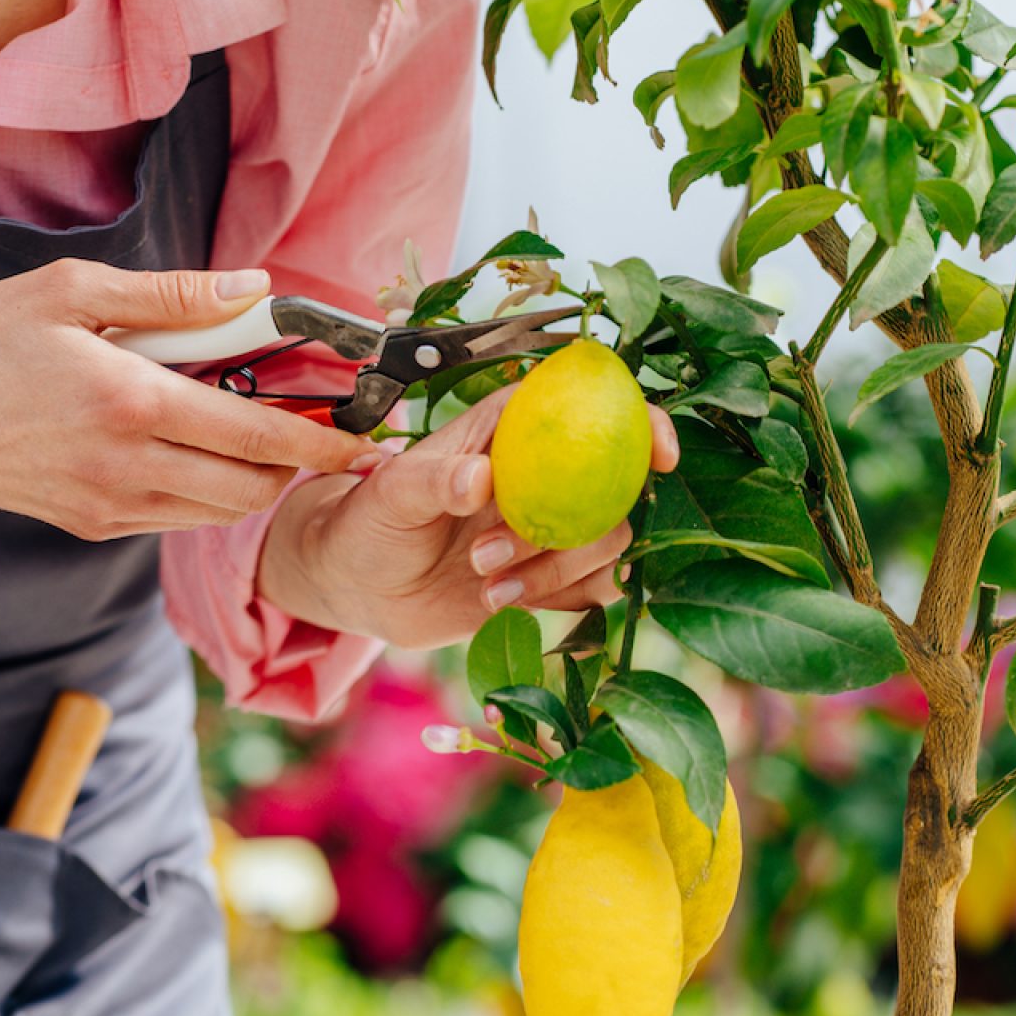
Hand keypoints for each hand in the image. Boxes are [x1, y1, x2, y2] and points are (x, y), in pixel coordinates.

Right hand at [0, 259, 374, 538]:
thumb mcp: (69, 292)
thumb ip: (172, 296)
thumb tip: (253, 287)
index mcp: (133, 404)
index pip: (260, 434)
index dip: (324, 441)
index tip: (365, 440)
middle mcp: (131, 468)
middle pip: (255, 486)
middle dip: (299, 463)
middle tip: (316, 426)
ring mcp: (112, 507)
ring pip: (222, 511)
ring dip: (256, 479)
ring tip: (258, 433)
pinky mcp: (95, 526)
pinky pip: (178, 517)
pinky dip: (208, 491)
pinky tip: (195, 449)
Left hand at [256, 387, 680, 648]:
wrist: (357, 586)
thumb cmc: (368, 520)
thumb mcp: (389, 494)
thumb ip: (433, 480)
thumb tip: (481, 479)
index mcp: (515, 430)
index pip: (597, 409)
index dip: (643, 423)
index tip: (659, 455)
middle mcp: (546, 474)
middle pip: (616, 486)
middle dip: (571, 527)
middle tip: (489, 554)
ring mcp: (553, 526)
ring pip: (608, 543)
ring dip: (554, 570)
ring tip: (483, 584)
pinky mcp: (551, 578)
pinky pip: (594, 590)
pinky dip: (560, 601)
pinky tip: (502, 606)